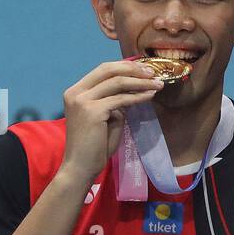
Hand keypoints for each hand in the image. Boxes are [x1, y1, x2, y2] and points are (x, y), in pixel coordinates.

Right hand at [59, 60, 164, 185]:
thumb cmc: (94, 147)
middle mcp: (76, 92)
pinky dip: (138, 96)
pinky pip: (121, 99)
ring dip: (140, 81)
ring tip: (158, 84)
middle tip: (153, 73)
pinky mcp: (93, 111)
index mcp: (75, 91)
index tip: (144, 70)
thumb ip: (114, 102)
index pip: (102, 70)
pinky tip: (150, 96)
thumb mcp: (105, 118)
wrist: (81, 167)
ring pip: (117, 82)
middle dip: (133, 68)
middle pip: (108, 69)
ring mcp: (82, 100)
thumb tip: (133, 92)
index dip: (124, 67)